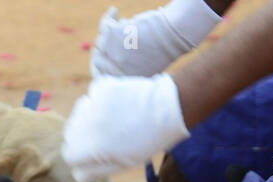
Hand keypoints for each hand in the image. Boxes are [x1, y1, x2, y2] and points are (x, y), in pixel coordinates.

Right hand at [62, 74, 189, 181]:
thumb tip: (76, 173)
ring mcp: (93, 104)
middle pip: (69, 134)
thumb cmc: (146, 142)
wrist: (168, 110)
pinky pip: (91, 96)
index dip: (81, 156)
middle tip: (105, 136)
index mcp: (90, 148)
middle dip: (82, 137)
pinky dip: (99, 100)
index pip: (69, 155)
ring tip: (111, 119)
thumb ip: (94, 171)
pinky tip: (116, 104)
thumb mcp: (120, 165)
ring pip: (78, 114)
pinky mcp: (101, 88)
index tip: (94, 153)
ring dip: (89, 118)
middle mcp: (86, 125)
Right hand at [90, 0, 220, 78]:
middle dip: (103, 46)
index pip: (100, 75)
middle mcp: (116, 70)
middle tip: (108, 35)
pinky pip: (104, 26)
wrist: (175, 34)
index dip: (98, 64)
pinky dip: (109, 17)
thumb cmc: (164, 48)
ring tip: (126, 23)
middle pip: (98, 58)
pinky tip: (114, 12)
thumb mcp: (143, 66)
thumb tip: (98, 58)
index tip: (98, 53)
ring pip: (101, 41)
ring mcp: (113, 54)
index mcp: (123, 79)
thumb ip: (123, 67)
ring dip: (111, 31)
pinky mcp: (113, 36)